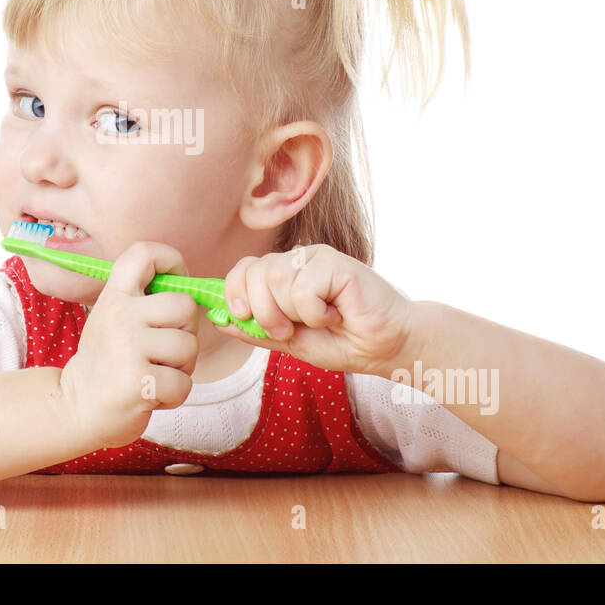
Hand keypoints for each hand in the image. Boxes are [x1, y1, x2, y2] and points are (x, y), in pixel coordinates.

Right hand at [57, 241, 199, 449]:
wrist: (76, 408)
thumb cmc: (107, 361)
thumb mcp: (114, 318)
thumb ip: (144, 300)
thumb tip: (190, 282)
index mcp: (115, 296)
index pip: (144, 253)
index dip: (171, 261)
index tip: (175, 282)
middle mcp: (120, 315)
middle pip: (185, 305)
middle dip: (185, 332)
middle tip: (163, 350)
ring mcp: (128, 348)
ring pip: (189, 347)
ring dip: (181, 368)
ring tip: (154, 374)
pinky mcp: (139, 383)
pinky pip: (184, 383)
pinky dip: (174, 395)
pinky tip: (151, 395)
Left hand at [219, 244, 415, 375]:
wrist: (386, 347)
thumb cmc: (343, 342)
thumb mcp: (289, 342)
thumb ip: (255, 330)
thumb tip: (217, 320)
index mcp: (282, 275)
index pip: (241, 269)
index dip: (234, 293)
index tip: (243, 316)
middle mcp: (296, 261)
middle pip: (253, 273)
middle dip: (264, 312)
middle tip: (290, 329)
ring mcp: (315, 258)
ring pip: (275, 279)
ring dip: (294, 314)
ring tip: (321, 320)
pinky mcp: (334, 261)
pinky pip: (303, 288)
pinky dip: (316, 312)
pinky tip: (337, 313)